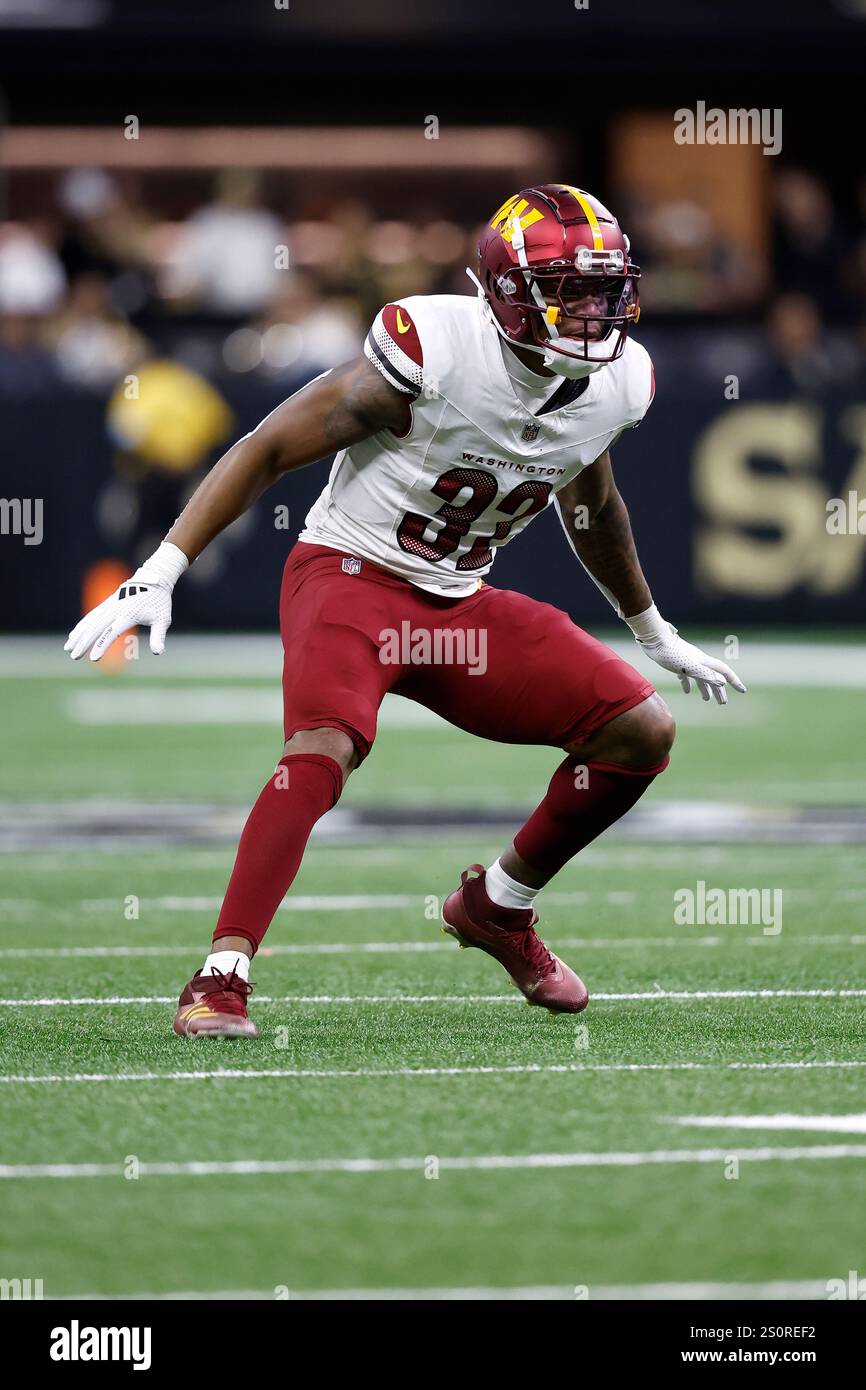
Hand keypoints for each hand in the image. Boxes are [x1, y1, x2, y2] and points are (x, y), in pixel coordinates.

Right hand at [64, 542, 187, 662]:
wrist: (154, 579)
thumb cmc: (159, 601)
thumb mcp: (163, 619)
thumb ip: (158, 636)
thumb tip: (158, 652)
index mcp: (128, 614)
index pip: (111, 632)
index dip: (101, 645)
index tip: (93, 658)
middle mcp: (115, 609)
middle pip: (95, 627)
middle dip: (83, 642)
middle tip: (74, 656)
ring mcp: (110, 605)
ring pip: (90, 621)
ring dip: (78, 634)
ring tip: (68, 647)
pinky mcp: (107, 604)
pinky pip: (91, 615)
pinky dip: (82, 625)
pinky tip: (74, 634)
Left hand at [637, 624, 746, 704]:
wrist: (654, 639)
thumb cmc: (671, 653)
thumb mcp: (689, 667)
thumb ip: (705, 674)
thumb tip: (722, 683)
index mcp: (704, 662)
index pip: (724, 672)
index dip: (734, 681)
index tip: (742, 690)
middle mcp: (698, 661)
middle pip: (713, 676)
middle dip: (719, 690)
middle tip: (722, 703)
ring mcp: (687, 661)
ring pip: (700, 677)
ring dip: (705, 688)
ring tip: (706, 700)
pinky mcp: (676, 662)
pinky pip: (685, 675)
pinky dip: (687, 683)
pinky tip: (686, 691)